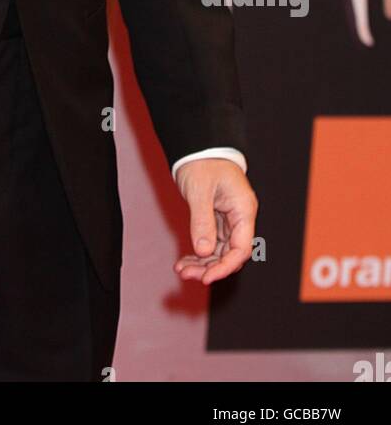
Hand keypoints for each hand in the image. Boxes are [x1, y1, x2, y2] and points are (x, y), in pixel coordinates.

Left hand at [173, 159, 257, 284]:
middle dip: (209, 268)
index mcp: (243, 210)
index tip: (205, 278)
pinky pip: (211, 243)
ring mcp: (229, 220)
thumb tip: (205, 251)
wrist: (198, 147)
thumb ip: (203, 221)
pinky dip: (199, 253)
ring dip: (202, 263)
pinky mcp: (217, 219)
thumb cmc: (202, 162)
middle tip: (185, 274)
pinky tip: (184, 261)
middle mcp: (240, 218)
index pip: (241, 249)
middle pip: (230, 254)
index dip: (225, 266)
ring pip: (220, 251)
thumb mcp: (200, 191)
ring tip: (181, 270)